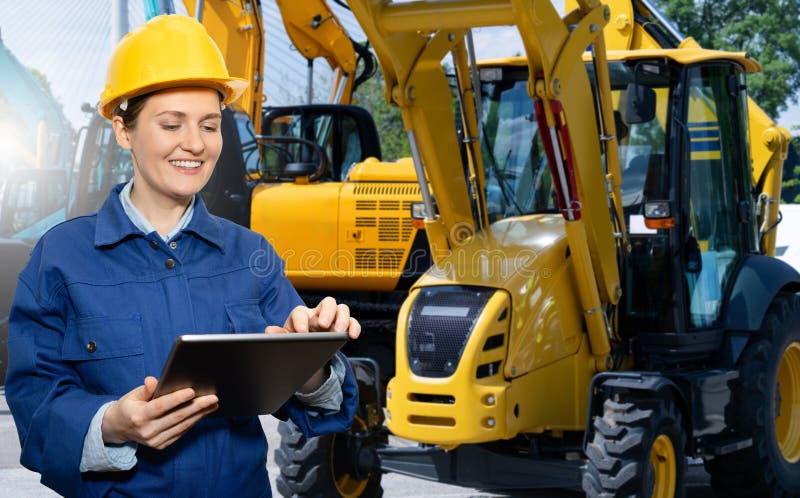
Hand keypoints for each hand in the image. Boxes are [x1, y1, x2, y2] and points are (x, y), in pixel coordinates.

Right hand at [102, 376, 218, 449]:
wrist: (118, 429)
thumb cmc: (129, 407)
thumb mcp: (132, 395)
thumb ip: (145, 389)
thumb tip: (153, 380)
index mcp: (139, 416)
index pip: (161, 406)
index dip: (177, 398)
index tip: (192, 391)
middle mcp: (147, 431)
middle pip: (177, 416)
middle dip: (197, 406)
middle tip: (213, 397)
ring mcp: (155, 441)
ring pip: (182, 425)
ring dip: (200, 414)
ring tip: (213, 404)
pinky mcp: (161, 445)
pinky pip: (181, 432)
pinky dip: (193, 421)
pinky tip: (203, 413)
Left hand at [265, 296, 360, 338]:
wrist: (306, 352)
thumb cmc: (295, 342)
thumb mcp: (285, 340)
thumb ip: (277, 335)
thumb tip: (269, 331)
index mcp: (301, 315)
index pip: (300, 312)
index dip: (301, 321)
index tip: (301, 333)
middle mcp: (318, 313)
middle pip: (327, 302)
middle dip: (326, 313)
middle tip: (323, 325)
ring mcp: (333, 319)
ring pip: (342, 309)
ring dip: (342, 319)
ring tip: (339, 332)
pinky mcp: (344, 327)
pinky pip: (353, 322)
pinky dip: (354, 327)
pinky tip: (352, 336)